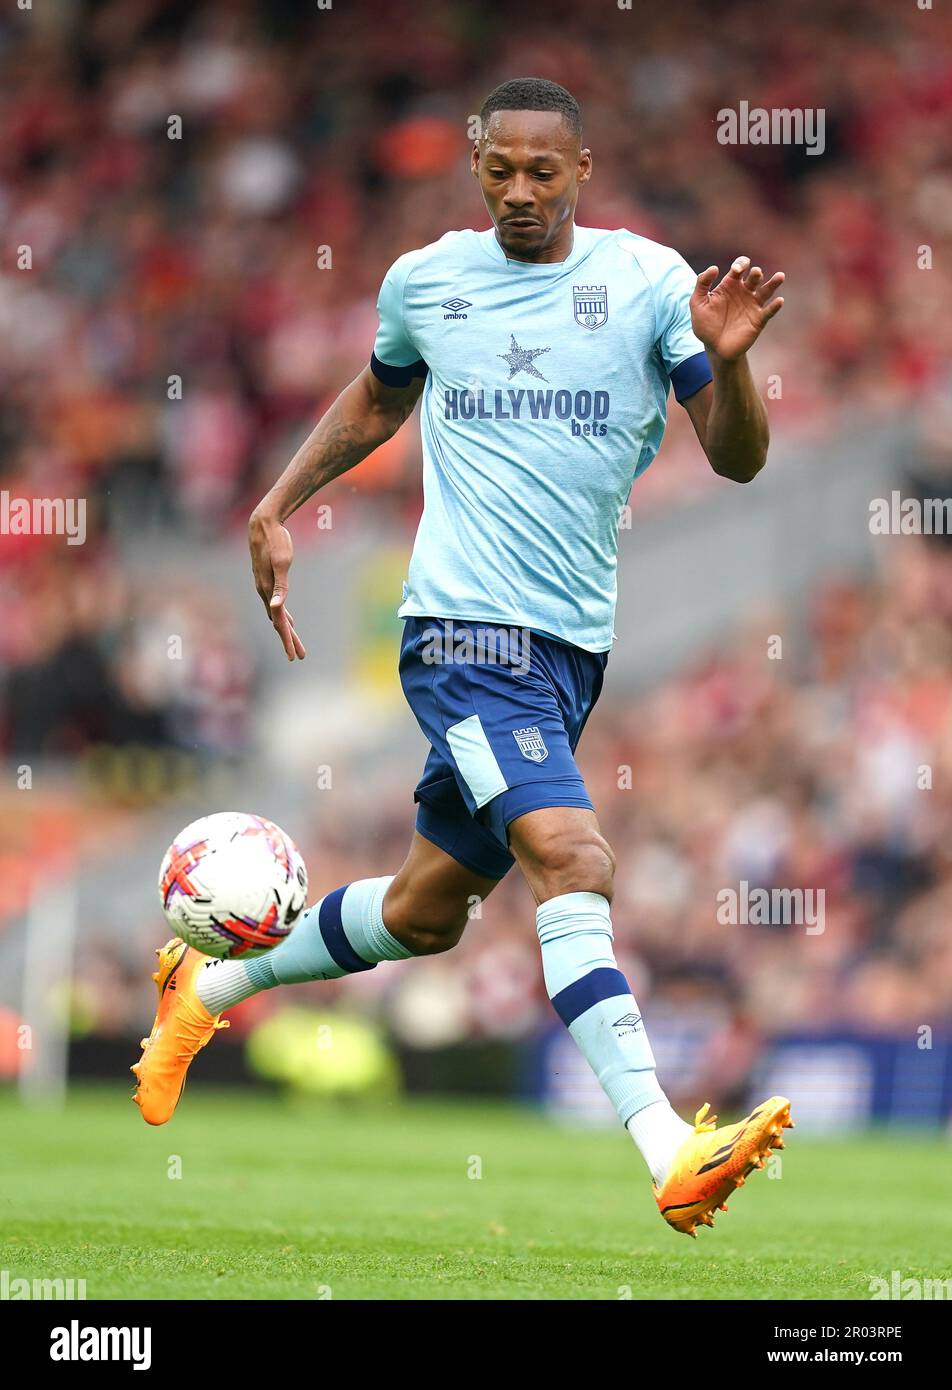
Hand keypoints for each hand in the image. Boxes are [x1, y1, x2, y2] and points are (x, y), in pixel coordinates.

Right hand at [248, 510, 305, 660]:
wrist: (263, 524)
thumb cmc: (276, 541)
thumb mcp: (282, 562)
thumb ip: (281, 586)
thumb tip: (276, 607)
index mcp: (268, 591)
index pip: (279, 622)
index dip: (287, 640)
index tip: (293, 655)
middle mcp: (265, 592)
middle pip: (278, 622)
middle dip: (289, 640)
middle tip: (299, 656)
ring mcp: (265, 587)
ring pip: (277, 615)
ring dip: (286, 630)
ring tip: (295, 644)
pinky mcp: (268, 581)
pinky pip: (276, 604)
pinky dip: (283, 615)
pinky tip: (290, 620)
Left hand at [690, 257, 783, 361]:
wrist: (714, 348)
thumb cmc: (705, 324)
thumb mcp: (697, 303)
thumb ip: (701, 284)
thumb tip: (714, 268)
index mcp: (730, 284)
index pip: (739, 267)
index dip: (740, 265)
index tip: (736, 271)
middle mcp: (744, 292)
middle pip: (755, 277)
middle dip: (756, 273)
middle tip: (755, 273)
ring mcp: (752, 305)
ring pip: (767, 290)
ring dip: (773, 283)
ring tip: (779, 276)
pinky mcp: (758, 320)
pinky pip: (769, 311)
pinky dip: (775, 306)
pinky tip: (779, 301)